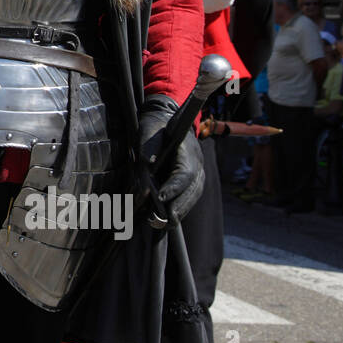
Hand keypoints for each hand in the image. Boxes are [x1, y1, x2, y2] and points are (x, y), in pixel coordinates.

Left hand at [138, 94, 203, 219]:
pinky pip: (189, 197)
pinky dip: (180, 208)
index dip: (173, 188)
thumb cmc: (155, 126)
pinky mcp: (192, 180)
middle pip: (192, 190)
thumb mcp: (147, 134)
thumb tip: (145, 181)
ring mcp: (197, 173)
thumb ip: (146, 156)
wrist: (166, 118)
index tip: (161, 199)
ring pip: (192, 196)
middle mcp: (197, 164)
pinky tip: (167, 218)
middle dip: (178, 207)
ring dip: (180, 211)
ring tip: (162, 225)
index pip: (184, 174)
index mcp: (188, 151)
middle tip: (162, 222)